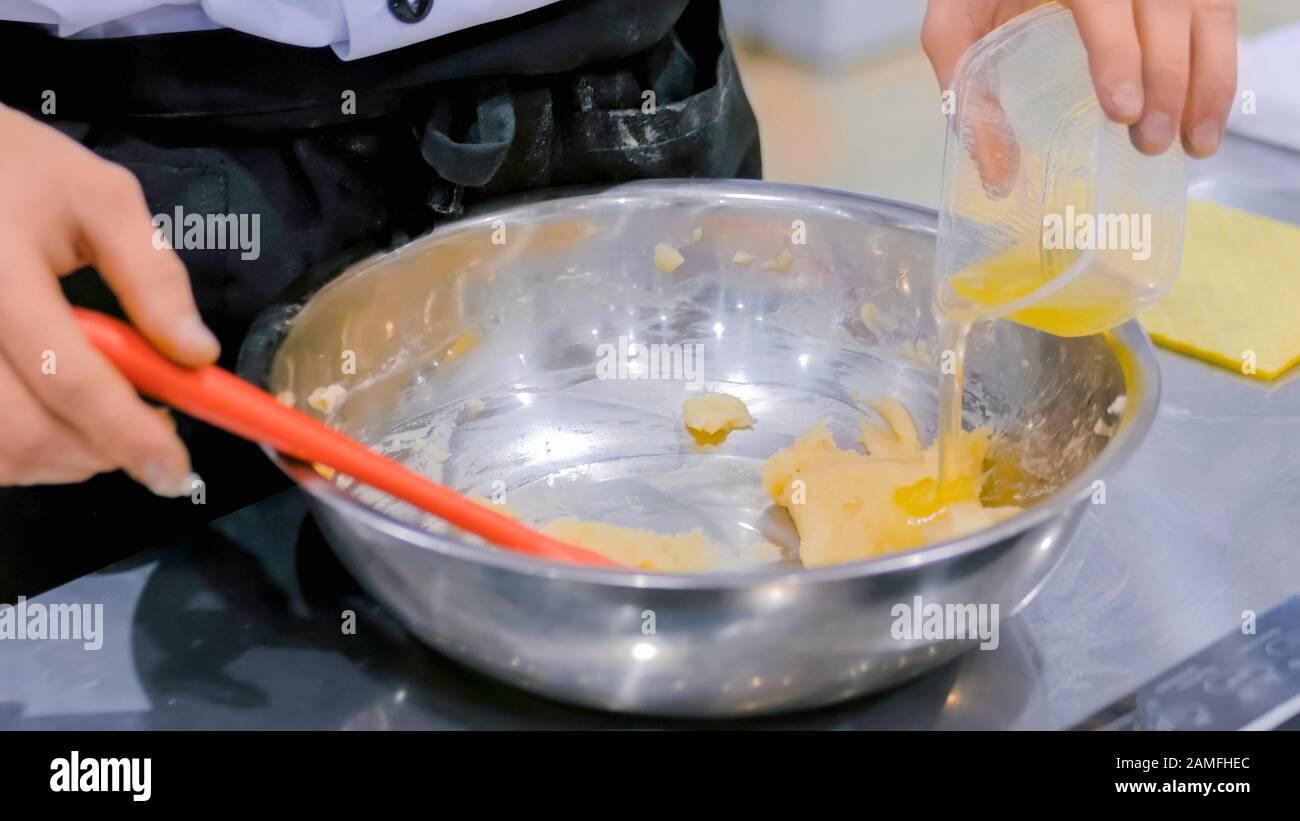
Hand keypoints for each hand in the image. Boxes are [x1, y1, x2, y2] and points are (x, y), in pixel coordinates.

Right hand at [0, 105, 218, 493]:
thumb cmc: (17, 169)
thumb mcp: (99, 198)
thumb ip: (152, 276)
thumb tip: (198, 355)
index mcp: (0, 276)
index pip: (67, 377)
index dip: (128, 435)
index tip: (177, 469)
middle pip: (26, 432)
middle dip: (103, 453)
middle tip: (150, 434)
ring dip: (65, 460)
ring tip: (106, 423)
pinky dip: (25, 453)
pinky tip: (57, 419)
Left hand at [923, 0, 1237, 157]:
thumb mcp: (958, 23)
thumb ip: (966, 88)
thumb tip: (997, 177)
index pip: (1105, 2)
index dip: (1118, 54)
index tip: (1123, 109)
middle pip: (1166, 10)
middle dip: (1168, 81)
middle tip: (1150, 144)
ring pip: (1207, 12)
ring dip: (1210, 80)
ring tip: (1197, 144)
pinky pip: (1219, 14)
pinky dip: (1222, 64)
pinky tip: (1210, 113)